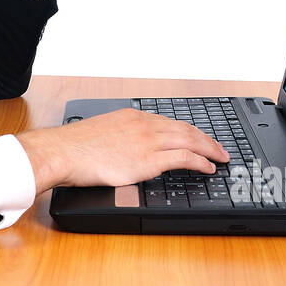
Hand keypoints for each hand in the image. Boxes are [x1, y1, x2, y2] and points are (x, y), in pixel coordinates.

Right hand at [14, 108, 230, 192]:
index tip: (199, 138)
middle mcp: (145, 125)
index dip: (189, 131)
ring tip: (221, 158)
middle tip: (221, 149)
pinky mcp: (148, 160)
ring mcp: (148, 141)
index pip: (170, 122)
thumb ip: (120, 136)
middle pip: (186, 129)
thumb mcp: (103, 131)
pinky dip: (201, 162)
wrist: (65, 152)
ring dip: (210, 150)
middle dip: (207, 139)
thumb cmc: (76, 147)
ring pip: (190, 141)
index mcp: (133, 117)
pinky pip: (184, 158)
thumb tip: (126, 148)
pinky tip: (208, 168)